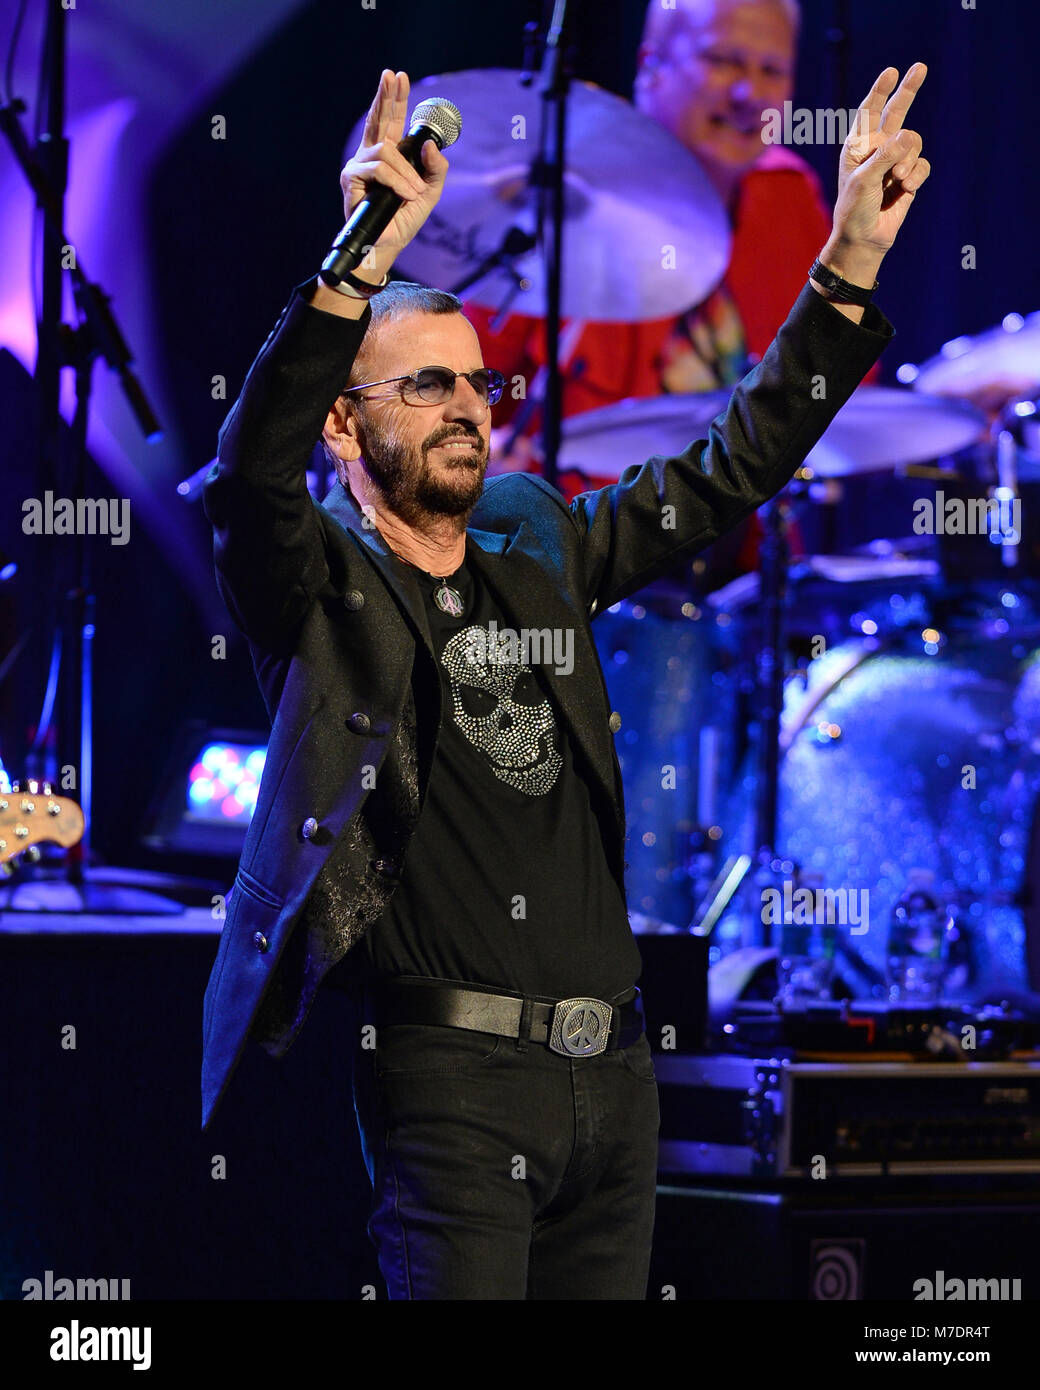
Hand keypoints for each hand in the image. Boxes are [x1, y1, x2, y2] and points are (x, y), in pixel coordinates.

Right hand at [339, 69, 449, 274]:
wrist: (387, 245)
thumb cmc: (404, 220)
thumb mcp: (429, 193)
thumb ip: (435, 169)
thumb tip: (432, 145)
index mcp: (389, 156)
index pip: (391, 121)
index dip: (395, 99)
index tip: (398, 76)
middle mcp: (371, 156)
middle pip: (379, 119)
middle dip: (387, 97)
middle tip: (393, 75)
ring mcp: (359, 165)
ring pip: (386, 151)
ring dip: (406, 172)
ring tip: (414, 192)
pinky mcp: (351, 178)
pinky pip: (379, 169)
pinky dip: (397, 181)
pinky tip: (405, 194)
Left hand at [823, 64, 930, 283]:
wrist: (864, 240)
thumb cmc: (854, 210)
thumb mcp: (864, 180)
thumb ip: (885, 155)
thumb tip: (908, 136)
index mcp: (858, 146)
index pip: (869, 112)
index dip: (880, 91)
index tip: (891, 71)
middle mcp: (877, 149)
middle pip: (896, 113)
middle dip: (908, 91)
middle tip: (920, 67)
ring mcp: (894, 162)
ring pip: (914, 143)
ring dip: (908, 159)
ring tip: (897, 178)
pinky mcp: (909, 177)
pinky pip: (922, 164)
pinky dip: (916, 175)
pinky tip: (905, 188)